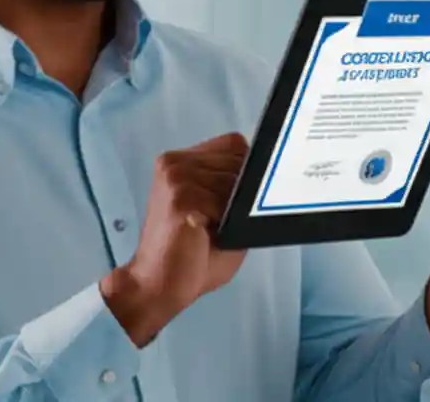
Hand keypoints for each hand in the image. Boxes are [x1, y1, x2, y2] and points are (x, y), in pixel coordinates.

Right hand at [100, 132, 248, 345]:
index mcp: (181, 161)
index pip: (234, 144)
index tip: (244, 195)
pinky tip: (205, 235)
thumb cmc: (192, 256)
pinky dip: (225, 222)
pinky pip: (225, 201)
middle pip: (238, 161)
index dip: (246, 169)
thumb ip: (238, 190)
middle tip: (224, 222)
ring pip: (234, 182)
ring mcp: (175, 176)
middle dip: (242, 193)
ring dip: (232, 211)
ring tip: (210, 230)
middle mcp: (175, 162)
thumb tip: (270, 177)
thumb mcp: (221, 212)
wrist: (159, 286)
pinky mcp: (180, 196)